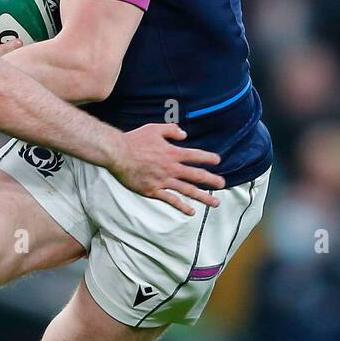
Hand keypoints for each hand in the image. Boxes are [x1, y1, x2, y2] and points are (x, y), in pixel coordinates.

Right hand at [109, 123, 223, 214]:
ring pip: (188, 191)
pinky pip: (171, 200)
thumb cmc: (134, 140)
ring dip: (203, 197)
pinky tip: (191, 211)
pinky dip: (182, 206)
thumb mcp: (154, 128)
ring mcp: (163, 181)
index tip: (218, 161)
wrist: (117, 154)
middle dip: (212, 180)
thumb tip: (184, 134)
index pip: (195, 156)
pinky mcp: (153, 191)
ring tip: (215, 203)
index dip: (208, 158)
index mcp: (172, 152)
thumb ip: (171, 130)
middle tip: (222, 184)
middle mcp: (171, 168)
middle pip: (196, 176)